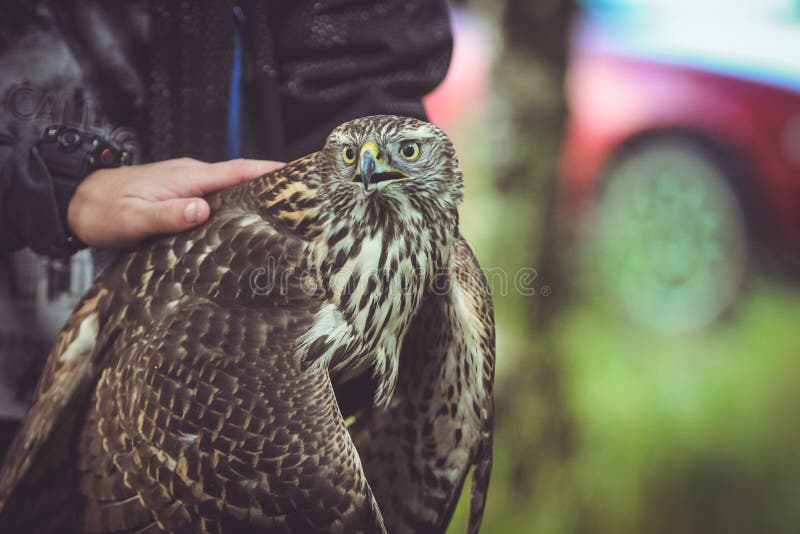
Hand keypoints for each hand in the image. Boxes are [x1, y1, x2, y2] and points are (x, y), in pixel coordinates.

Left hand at [67, 158, 283, 247]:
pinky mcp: (181, 194)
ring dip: (254, 196)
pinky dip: (235, 203)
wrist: (77, 200)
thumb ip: (168, 214)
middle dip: (272, 185)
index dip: (269, 170)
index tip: (298, 172)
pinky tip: (242, 219)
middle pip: (240, 178)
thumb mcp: (134, 219)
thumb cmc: (103, 211)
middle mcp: (191, 176)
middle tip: (302, 200)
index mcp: (187, 177)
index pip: (237, 170)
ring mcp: (186, 184)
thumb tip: (202, 210)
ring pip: (229, 188)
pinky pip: (216, 196)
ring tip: (282, 212)